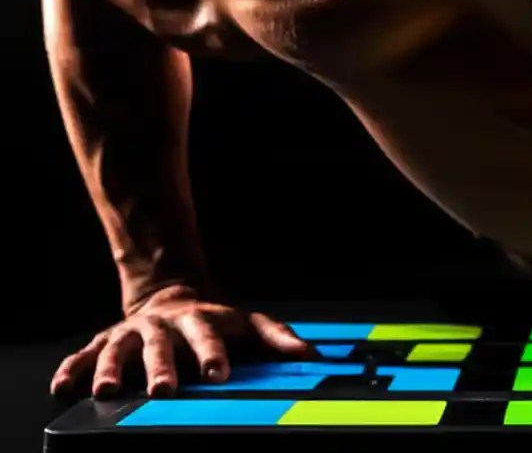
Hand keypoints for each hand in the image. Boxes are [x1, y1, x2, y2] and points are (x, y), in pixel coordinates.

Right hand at [50, 285, 315, 397]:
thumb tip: (312, 355)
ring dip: (111, 370)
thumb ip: (278, 338)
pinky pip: (84, 356)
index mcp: (198, 320)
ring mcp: (131, 333)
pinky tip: (64, 387)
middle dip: (161, 368)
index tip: (218, 373)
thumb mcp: (249, 322)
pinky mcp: (105, 342)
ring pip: (118, 350)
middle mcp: (162, 326)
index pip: (207, 336)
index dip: (212, 354)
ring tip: (108, 392)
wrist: (171, 294)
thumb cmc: (216, 320)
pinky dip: (73, 370)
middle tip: (164, 390)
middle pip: (161, 346)